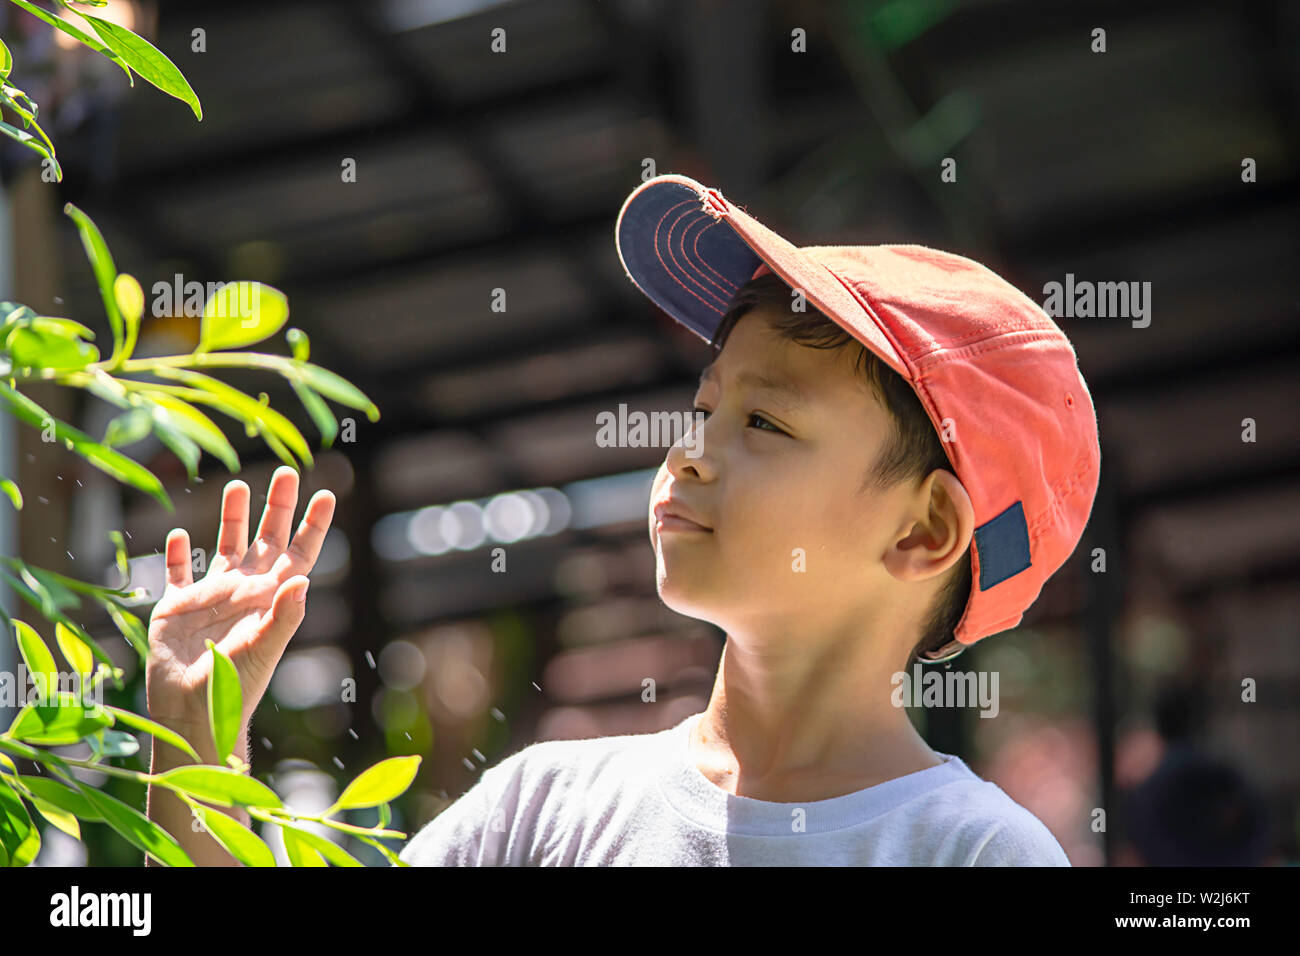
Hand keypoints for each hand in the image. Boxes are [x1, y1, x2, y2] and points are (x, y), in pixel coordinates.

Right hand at [145, 465, 335, 741]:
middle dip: (276, 506)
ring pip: (224, 546)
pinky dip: (177, 554)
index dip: (313, 525)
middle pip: (266, 539)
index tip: (327, 494)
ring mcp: (211, 597)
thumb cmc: (235, 686)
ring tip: (237, 484)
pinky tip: (179, 534)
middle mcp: (245, 590)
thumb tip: (303, 578)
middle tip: (288, 471)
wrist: (192, 713)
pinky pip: (178, 574)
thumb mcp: (264, 648)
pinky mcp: (177, 608)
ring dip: (232, 517)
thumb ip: (284, 614)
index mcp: (272, 598)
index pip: (299, 553)